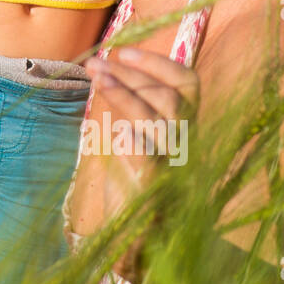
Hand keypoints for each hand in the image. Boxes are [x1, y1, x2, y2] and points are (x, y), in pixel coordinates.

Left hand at [82, 46, 198, 194]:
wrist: (131, 231)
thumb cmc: (131, 178)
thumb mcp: (129, 132)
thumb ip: (126, 104)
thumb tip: (106, 68)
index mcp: (186, 125)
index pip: (188, 83)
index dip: (158, 63)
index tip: (123, 51)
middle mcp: (187, 143)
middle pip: (170, 98)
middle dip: (131, 75)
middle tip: (96, 63)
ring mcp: (175, 166)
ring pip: (160, 122)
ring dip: (126, 94)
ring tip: (96, 78)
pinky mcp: (155, 188)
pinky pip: (149, 157)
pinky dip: (133, 137)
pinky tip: (115, 124)